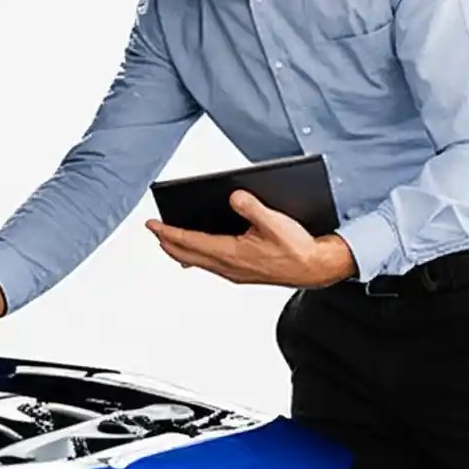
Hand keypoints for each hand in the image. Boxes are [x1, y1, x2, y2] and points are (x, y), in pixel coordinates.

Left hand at [145, 189, 355, 288]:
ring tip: (169, 239)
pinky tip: (197, 252)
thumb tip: (233, 195)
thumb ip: (252, 207)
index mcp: (232, 254)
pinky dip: (196, 256)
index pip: (190, 242)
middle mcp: (229, 267)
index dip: (168, 233)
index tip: (152, 224)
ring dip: (180, 250)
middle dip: (168, 242)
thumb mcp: (275, 222)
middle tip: (154, 229)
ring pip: (197, 262)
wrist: (315, 269)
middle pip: (187, 255)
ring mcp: (234, 272)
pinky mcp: (241, 273)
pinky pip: (210, 264)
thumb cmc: (298, 248)